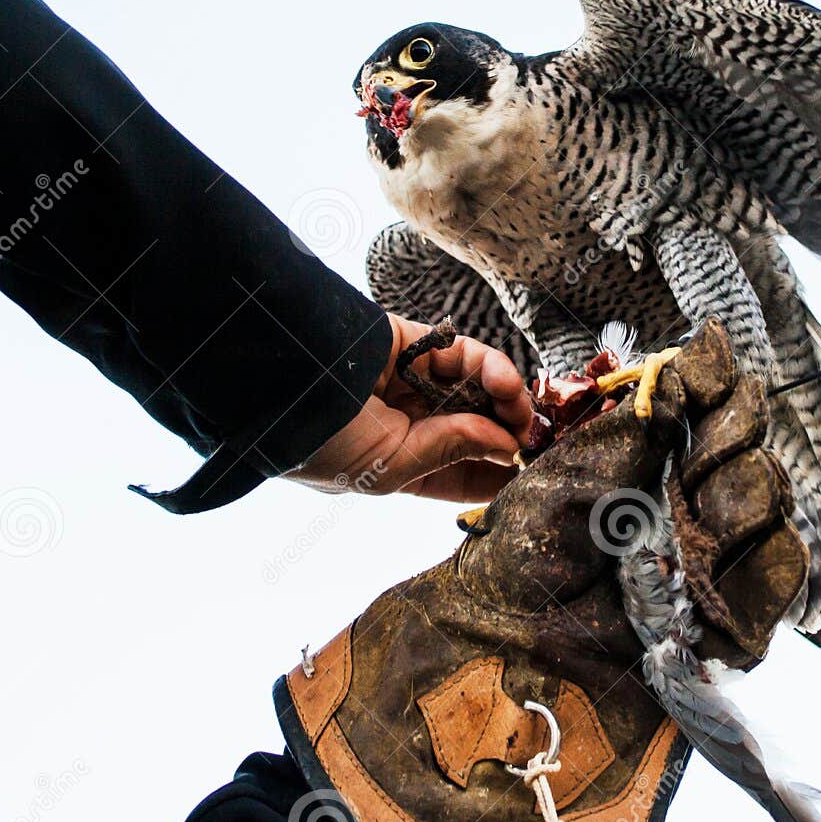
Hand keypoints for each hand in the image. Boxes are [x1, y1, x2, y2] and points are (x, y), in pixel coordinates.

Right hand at [286, 314, 535, 501]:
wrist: (282, 381)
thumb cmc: (322, 442)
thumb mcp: (392, 466)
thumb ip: (454, 450)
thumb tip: (509, 445)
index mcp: (403, 465)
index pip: (467, 475)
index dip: (504, 473)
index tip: (538, 473)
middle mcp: (413, 425)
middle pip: (481, 428)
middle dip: (514, 432)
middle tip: (538, 436)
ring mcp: (416, 384)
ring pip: (480, 390)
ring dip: (508, 398)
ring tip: (521, 407)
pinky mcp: (418, 346)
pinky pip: (465, 356)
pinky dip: (490, 366)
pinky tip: (503, 382)